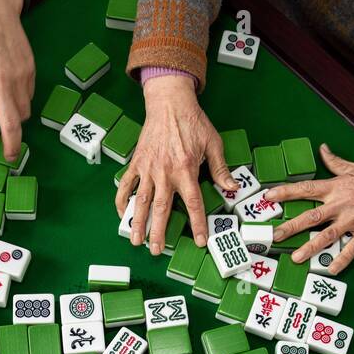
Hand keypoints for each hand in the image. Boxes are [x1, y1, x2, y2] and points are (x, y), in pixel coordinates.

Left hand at [0, 0, 33, 166]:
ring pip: (23, 114)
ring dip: (16, 122)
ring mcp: (18, 77)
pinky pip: (29, 97)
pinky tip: (13, 94)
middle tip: (8, 156)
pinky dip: (22, 103)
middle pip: (10, 126)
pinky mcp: (30, 71)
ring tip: (8, 117)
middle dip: (10, 147)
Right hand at [116, 75, 236, 255]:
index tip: (199, 241)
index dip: (197, 224)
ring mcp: (148, 169)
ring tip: (135, 240)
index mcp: (185, 170)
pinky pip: (126, 185)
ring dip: (137, 223)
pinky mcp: (137, 163)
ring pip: (140, 202)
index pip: (193, 204)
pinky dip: (122, 200)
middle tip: (156, 251)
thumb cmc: (193, 122)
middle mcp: (165, 173)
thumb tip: (231, 188)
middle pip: (161, 209)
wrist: (169, 102)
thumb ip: (220, 169)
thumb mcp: (213, 143)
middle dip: (157, 232)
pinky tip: (121, 215)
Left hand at [269, 143, 353, 274]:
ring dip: (310, 247)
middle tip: (275, 236)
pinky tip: (331, 269)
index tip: (269, 196)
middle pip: (311, 216)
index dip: (285, 192)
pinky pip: (353, 247)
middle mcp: (342, 203)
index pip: (306, 189)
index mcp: (336, 186)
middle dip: (291, 226)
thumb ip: (335, 162)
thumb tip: (322, 149)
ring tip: (296, 258)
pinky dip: (342, 259)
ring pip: (328, 235)